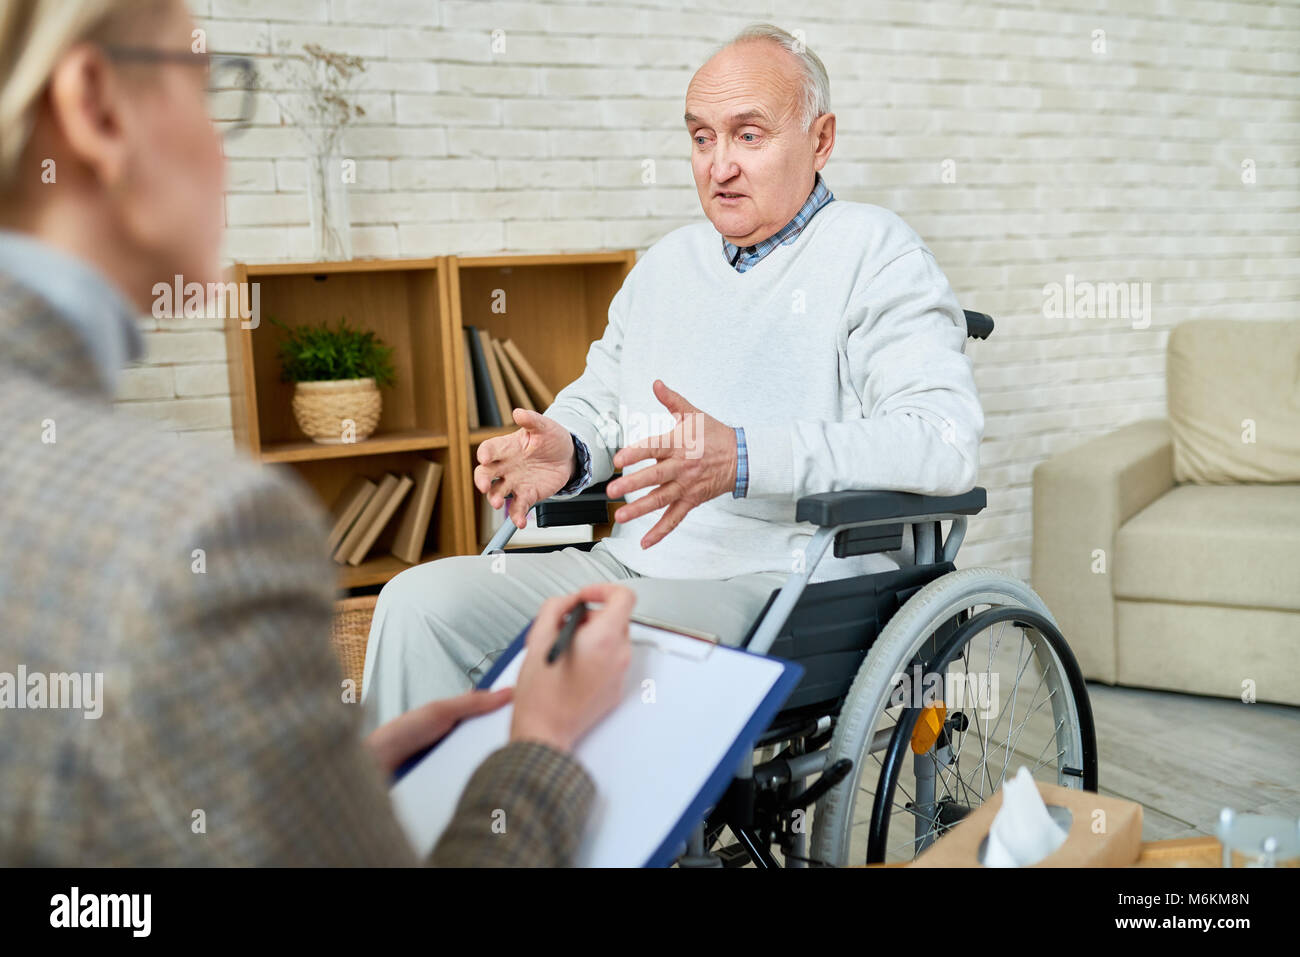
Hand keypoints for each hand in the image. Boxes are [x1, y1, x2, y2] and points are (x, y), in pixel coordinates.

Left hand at [366, 687, 513, 774]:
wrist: (379, 764)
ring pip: (485, 756)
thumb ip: (473, 703)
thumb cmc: (405, 731)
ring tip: (509, 760)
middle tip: (525, 739)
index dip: (511, 707)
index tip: (533, 707)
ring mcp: (457, 755)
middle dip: (505, 736)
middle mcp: (460, 733)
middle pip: (492, 734)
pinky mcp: (453, 776)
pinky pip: (474, 774)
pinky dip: (480, 774)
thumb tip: (506, 692)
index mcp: (459, 713)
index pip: (493, 709)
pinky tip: (489, 777)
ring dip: (492, 758)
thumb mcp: (442, 711)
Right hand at [474, 408, 574, 529]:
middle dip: (481, 480)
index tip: (485, 458)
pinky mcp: (527, 495)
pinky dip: (517, 516)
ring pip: (497, 493)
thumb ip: (531, 420)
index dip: (485, 454)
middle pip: (485, 474)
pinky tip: (521, 522)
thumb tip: (518, 412)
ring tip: (498, 503)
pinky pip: (518, 508)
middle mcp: (505, 467)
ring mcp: (514, 482)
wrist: (568, 457)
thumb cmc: (551, 439)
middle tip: (484, 486)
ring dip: (495, 499)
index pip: (489, 450)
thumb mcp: (544, 427)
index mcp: (506, 447)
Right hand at [511, 583, 634, 752]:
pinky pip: (611, 661)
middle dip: (592, 616)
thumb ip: (555, 608)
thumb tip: (568, 602)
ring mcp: (619, 674)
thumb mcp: (538, 638)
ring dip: (593, 636)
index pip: (623, 597)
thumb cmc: (540, 693)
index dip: (603, 590)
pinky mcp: (615, 690)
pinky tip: (572, 667)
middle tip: (566, 625)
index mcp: (603, 639)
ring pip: (614, 640)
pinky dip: (596, 656)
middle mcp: (618, 655)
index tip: (585, 597)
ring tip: (566, 649)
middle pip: (617, 619)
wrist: (545, 730)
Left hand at [605, 379, 737, 548]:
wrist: (742, 457)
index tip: (619, 459)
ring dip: (640, 509)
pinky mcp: (692, 501)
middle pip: (654, 476)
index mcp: (679, 444)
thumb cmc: (714, 435)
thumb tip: (656, 383)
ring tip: (620, 516)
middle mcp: (682, 467)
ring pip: (661, 500)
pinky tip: (645, 542)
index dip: (636, 453)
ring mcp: (686, 486)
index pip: (654, 448)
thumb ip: (671, 400)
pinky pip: (675, 519)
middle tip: (612, 490)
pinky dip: (660, 532)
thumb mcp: (693, 414)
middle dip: (632, 484)